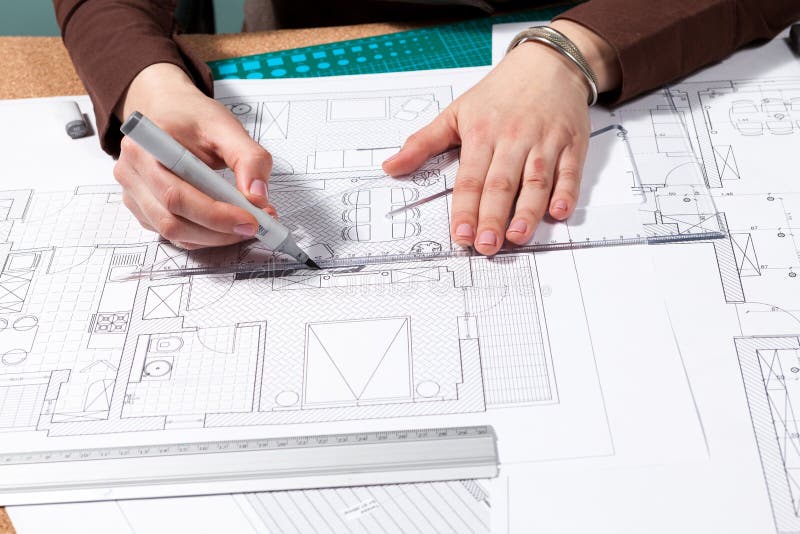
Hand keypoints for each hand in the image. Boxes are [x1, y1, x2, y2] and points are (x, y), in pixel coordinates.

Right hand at [114, 63, 274, 249]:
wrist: (170, 111)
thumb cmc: (193, 118)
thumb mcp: (227, 128)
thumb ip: (249, 159)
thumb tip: (258, 197)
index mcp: (145, 147)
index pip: (176, 195)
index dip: (214, 215)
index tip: (250, 219)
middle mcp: (131, 173)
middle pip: (172, 220)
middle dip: (219, 230)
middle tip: (254, 226)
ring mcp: (133, 194)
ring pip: (173, 233)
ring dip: (214, 237)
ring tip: (243, 225)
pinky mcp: (143, 209)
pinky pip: (174, 233)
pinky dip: (204, 236)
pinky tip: (225, 225)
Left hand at [383, 21, 620, 255]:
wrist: (548, 63)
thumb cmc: (500, 92)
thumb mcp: (456, 111)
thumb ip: (423, 143)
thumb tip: (391, 167)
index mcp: (482, 134)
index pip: (470, 179)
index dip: (465, 209)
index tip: (460, 235)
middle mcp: (513, 140)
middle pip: (501, 184)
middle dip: (492, 217)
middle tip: (486, 246)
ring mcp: (544, 142)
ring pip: (536, 181)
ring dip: (528, 211)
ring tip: (517, 236)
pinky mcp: (572, 145)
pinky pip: (570, 172)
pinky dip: (566, 192)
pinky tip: (559, 212)